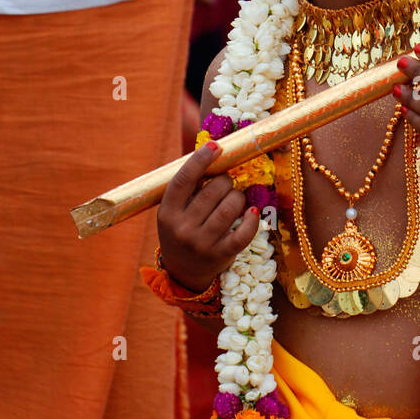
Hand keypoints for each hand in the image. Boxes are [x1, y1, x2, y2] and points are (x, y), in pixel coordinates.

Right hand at [156, 140, 260, 292]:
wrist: (182, 272)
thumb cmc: (181, 229)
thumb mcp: (174, 211)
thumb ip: (189, 186)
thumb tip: (214, 150)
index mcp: (167, 213)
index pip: (183, 180)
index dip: (200, 160)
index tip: (216, 146)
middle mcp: (182, 229)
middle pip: (213, 191)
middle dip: (225, 181)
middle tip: (225, 184)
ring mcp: (202, 244)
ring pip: (231, 207)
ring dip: (238, 197)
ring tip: (235, 199)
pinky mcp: (221, 255)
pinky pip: (244, 233)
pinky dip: (252, 219)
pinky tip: (252, 212)